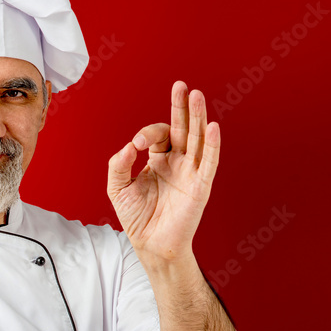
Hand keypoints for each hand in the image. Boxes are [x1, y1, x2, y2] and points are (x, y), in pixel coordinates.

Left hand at [107, 81, 219, 261]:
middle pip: (182, 128)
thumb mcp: (117, 188)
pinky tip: (212, 127)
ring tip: (196, 95)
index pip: (158, 135)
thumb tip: (128, 146)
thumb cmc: (137, 218)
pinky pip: (209, 162)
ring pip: (197, 138)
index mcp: (159, 160)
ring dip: (198, 117)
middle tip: (180, 86)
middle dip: (181, 107)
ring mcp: (191, 172)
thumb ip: (118, 165)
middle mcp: (178, 162)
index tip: (136, 145)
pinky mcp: (200, 186)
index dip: (147, 133)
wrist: (151, 244)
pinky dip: (212, 144)